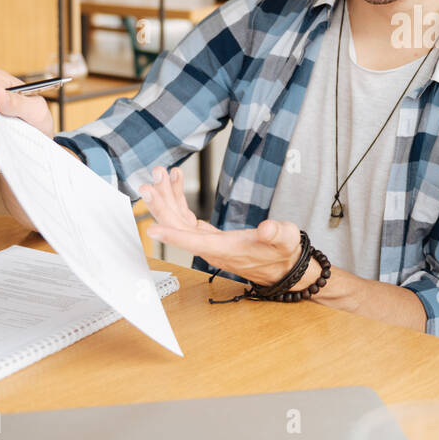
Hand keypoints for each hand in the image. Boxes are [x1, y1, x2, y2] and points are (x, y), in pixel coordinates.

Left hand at [143, 171, 305, 287]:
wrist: (282, 266)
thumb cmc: (283, 253)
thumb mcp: (286, 240)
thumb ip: (277, 233)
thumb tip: (266, 228)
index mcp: (226, 249)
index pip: (194, 243)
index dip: (173, 236)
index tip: (152, 229)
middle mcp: (211, 247)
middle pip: (178, 226)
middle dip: (163, 203)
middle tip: (152, 180)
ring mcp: (207, 241)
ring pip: (179, 220)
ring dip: (168, 197)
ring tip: (161, 173)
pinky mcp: (207, 235)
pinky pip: (186, 217)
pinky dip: (179, 199)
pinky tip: (175, 181)